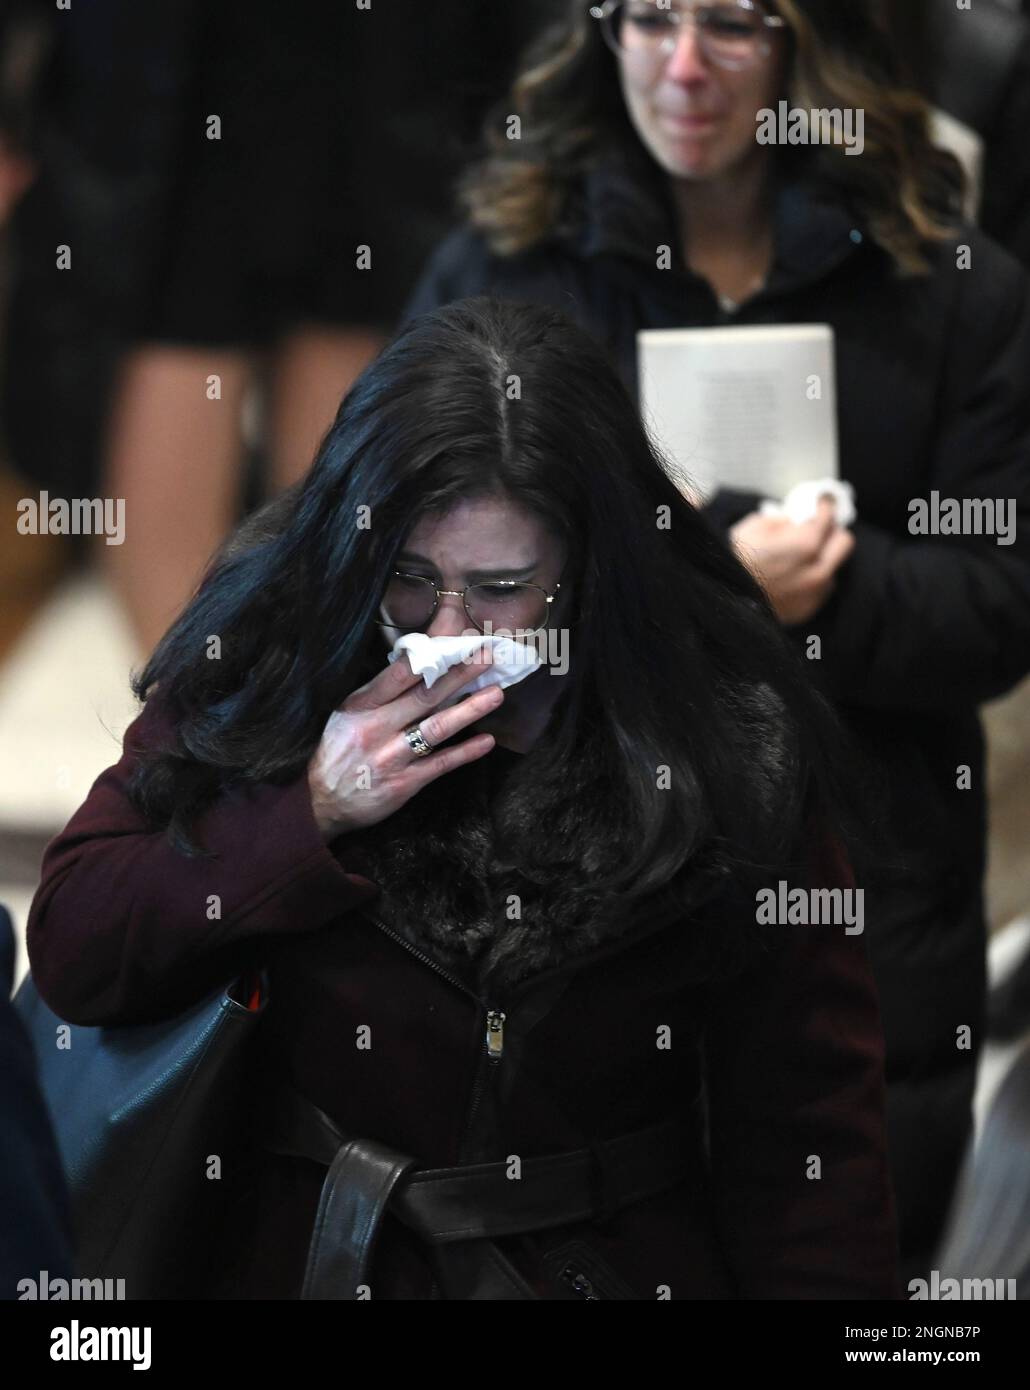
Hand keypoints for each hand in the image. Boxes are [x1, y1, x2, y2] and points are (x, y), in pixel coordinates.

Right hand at [307, 652, 503, 839]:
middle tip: (488, 657)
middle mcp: (376, 727)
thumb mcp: (347, 714)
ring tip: (497, 694)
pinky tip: (487, 741)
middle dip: (460, 674)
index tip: (458, 641)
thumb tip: (416, 664)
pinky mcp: (403, 783)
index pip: (400, 674)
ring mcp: (391, 756)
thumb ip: (379, 694)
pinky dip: (465, 752)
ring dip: (469, 710)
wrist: (318, 802)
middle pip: (425, 695)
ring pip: (436, 728)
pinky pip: (440, 763)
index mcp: (361, 705)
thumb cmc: (336, 751)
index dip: (432, 655)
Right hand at [730, 497, 854, 625]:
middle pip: (844, 542)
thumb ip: (784, 519)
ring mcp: (814, 593)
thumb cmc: (735, 559)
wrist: (722, 598)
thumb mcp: (755, 526)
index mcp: (806, 543)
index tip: (820, 502)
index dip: (824, 505)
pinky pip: (820, 590)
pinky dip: (811, 580)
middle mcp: (818, 570)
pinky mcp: (807, 610)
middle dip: (832, 532)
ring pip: (833, 568)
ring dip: (822, 559)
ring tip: (800, 558)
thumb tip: (796, 519)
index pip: (829, 516)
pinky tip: (793, 578)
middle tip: (817, 529)